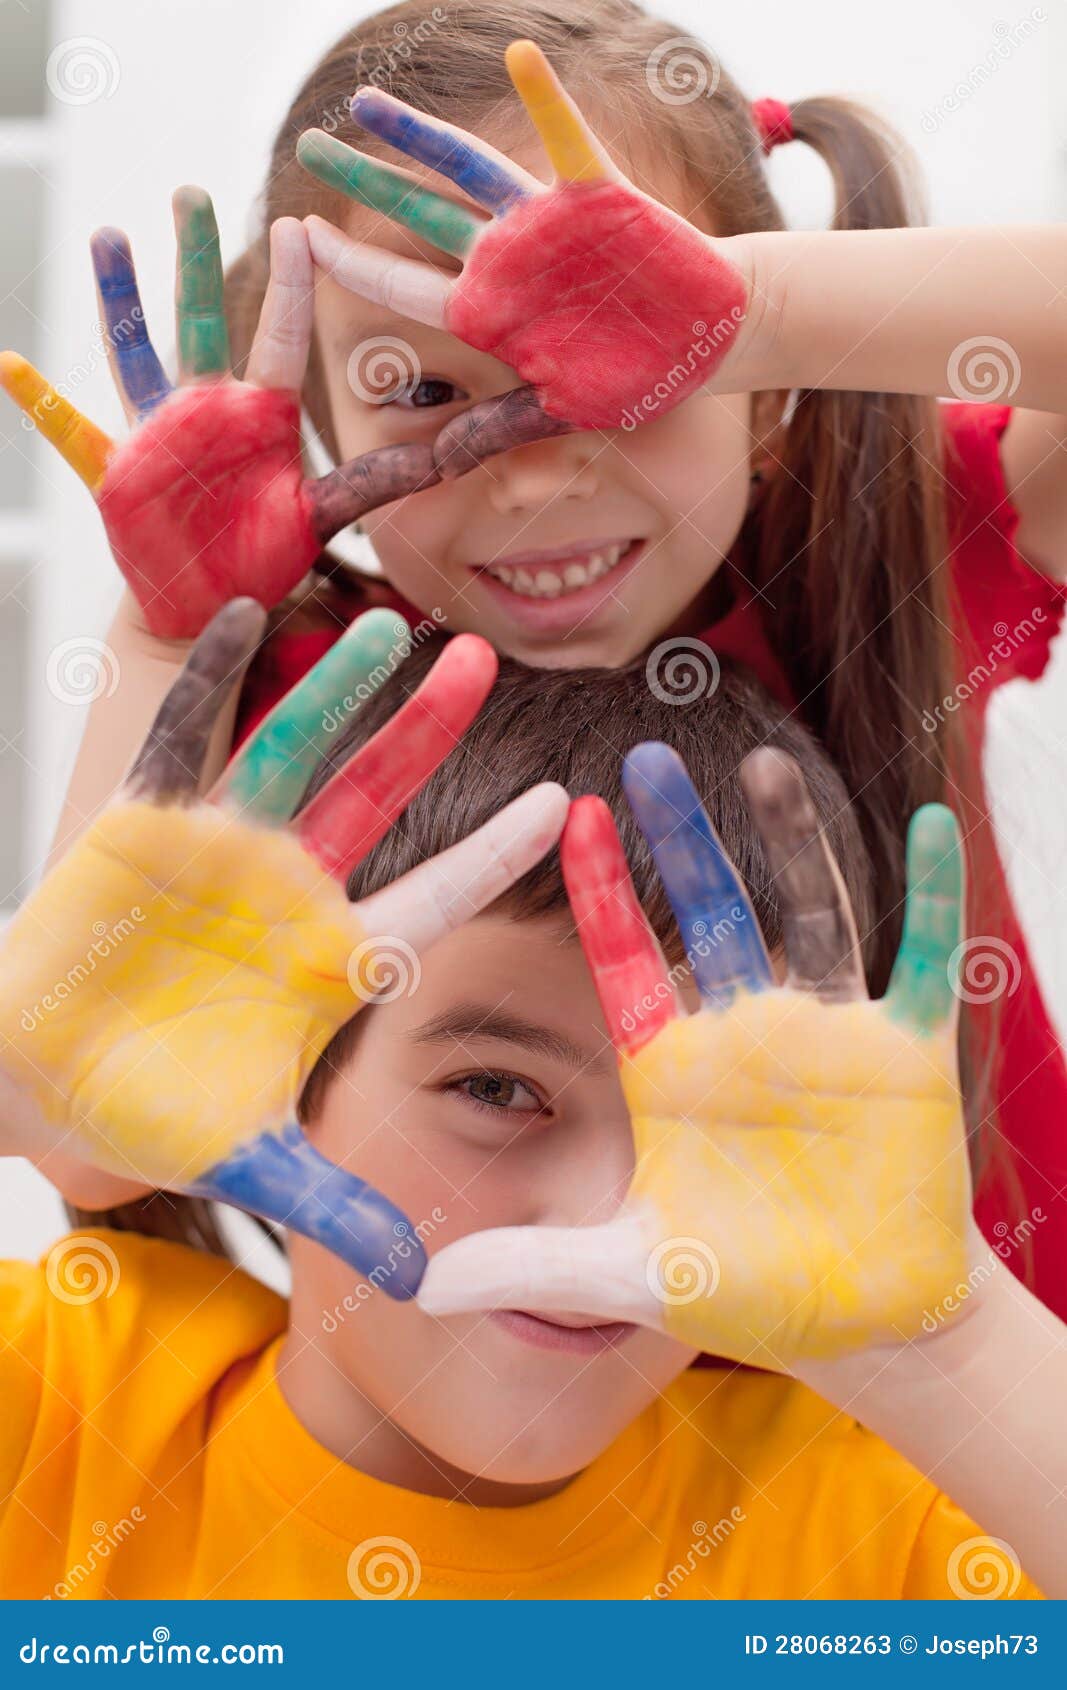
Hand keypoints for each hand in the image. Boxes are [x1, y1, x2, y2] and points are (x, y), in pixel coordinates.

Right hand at [0, 191, 553, 637]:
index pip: (280, 337)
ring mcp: (158, 434)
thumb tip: (445, 461)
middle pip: (202, 319)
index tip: (300, 227)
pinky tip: (9, 364)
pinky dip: (40, 404)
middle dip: (196, 257)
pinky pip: (72, 432)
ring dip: (121, 300)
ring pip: (137, 354)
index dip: (291, 286)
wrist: (216, 604)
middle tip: (191, 189)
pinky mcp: (118, 472)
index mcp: (262, 415)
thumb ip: (374, 485)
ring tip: (109, 236)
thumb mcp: (323, 517)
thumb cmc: (267, 555)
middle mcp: (208, 410)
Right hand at [0, 602, 567, 1291]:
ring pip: (293, 751)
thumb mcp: (251, 1163)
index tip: (565, 808)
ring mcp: (220, 850)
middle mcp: (291, 889)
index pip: (433, 895)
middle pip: (375, 792)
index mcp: (332, 958)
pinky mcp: (144, 825)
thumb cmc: (146, 1112)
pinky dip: (210, 685)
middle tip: (489, 659)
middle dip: (427, 731)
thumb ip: (337, 1204)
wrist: (38, 1080)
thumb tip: (422, 1283)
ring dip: (336, 692)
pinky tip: (249, 621)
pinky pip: (182, 741)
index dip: (495, 853)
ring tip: (390, 628)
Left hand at [300, 40, 752, 434]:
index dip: (350, 263)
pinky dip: (549, 100)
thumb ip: (497, 428)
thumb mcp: (557, 412)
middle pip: (419, 212)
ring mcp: (547, 223)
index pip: (403, 285)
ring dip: (418, 134)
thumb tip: (439, 467)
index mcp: (490, 312)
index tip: (300, 238)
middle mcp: (507, 258)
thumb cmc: (631, 377)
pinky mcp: (599, 196)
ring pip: (470, 167)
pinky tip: (518, 55)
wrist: (702, 341)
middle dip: (363, 181)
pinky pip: (570, 140)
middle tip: (308, 146)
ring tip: (363, 100)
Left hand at [418, 743, 975, 1361]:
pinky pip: (923, 961)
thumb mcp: (629, 1274)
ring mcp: (827, 1035)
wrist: (857, 1323)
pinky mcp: (908, 1054)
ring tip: (762, 762)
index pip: (626, 959)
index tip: (571, 814)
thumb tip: (419, 1288)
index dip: (600, 891)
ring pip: (805, 913)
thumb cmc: (742, 1289)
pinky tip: (931, 826)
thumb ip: (533, 1267)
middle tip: (644, 758)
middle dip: (681, 838)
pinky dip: (933, 897)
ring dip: (791, 840)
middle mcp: (744, 1032)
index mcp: (672, 1068)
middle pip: (709, 911)